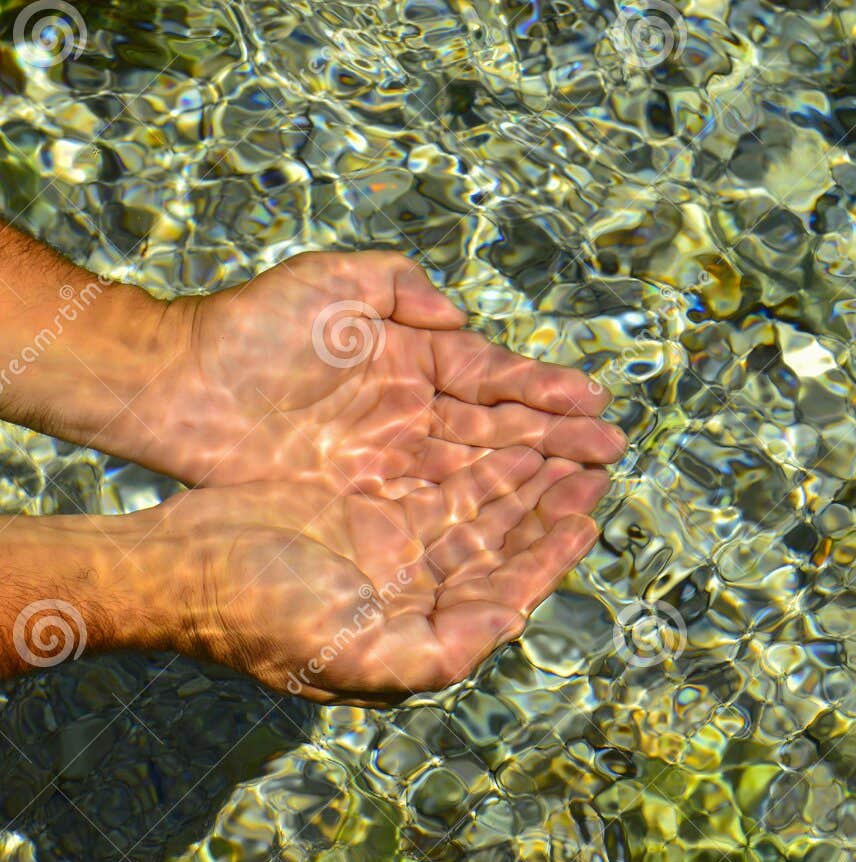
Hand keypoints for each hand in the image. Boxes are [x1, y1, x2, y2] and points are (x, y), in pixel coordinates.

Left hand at [130, 251, 625, 494]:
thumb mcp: (327, 282)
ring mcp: (394, 460)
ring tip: (589, 486)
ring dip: (537, 478)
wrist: (180, 392)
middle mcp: (412, 412)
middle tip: (611, 450)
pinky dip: (488, 516)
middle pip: (500, 429)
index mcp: (411, 359)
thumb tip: (456, 316)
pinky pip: (442, 510)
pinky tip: (527, 521)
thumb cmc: (249, 330)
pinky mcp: (370, 502)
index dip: (542, 390)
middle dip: (559, 439)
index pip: (492, 377)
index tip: (591, 401)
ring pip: (482, 471)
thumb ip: (396, 283)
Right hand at [158, 446, 607, 704]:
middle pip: (501, 552)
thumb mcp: (357, 652)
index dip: (547, 562)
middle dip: (548, 514)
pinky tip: (510, 447)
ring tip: (567, 454)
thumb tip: (511, 624)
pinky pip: (440, 490)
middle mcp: (415, 599)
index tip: (586, 525)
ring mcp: (393, 554)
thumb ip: (443, 650)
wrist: (178, 567)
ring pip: (478, 517)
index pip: (503, 596)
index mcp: (419, 638)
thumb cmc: (261, 616)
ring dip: (522, 488)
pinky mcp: (370, 514)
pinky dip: (477, 471)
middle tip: (594, 472)